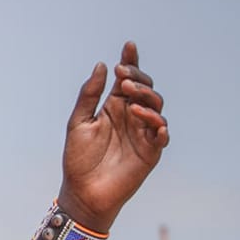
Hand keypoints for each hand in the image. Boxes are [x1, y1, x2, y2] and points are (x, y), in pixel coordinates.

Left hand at [57, 42, 167, 233]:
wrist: (83, 193)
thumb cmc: (78, 160)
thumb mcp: (78, 123)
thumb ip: (89, 95)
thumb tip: (102, 65)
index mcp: (114, 107)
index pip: (127, 79)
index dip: (130, 61)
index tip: (128, 46)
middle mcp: (131, 116)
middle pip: (144, 88)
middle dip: (137, 79)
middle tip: (122, 80)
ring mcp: (142, 133)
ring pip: (156, 106)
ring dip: (146, 99)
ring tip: (130, 101)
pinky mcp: (150, 152)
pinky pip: (161, 135)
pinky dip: (159, 126)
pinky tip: (152, 122)